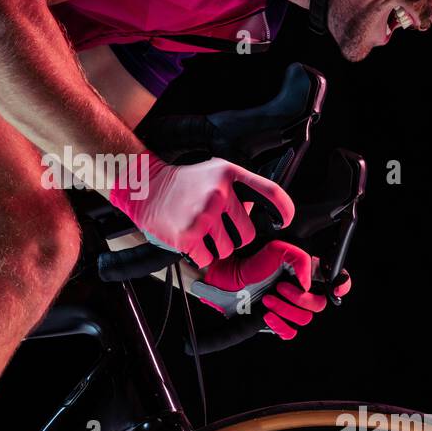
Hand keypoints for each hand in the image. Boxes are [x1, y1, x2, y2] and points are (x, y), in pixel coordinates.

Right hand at [109, 153, 294, 267]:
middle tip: (218, 230)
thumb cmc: (184, 183)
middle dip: (235, 238)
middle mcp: (219, 193)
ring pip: (226, 250)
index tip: (285, 221)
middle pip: (247, 234)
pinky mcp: (188, 234)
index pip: (270, 192)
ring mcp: (203, 214)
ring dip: (215, 248)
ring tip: (201, 232)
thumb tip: (259, 212)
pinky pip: (207, 258)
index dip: (284, 210)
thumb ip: (238, 188)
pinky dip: (200, 255)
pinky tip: (190, 240)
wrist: (147, 187)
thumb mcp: (215, 172)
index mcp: (229, 174)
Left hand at [201, 242, 351, 339]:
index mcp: (305, 271)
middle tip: (279, 288)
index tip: (333, 288)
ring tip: (267, 299)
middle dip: (300, 298)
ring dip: (285, 309)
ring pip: (305, 319)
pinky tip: (266, 314)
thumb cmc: (246, 260)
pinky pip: (290, 332)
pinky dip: (280, 324)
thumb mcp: (275, 249)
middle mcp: (300, 290)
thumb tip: (309, 283)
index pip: (335, 279)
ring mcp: (289, 307)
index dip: (341, 285)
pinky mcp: (276, 322)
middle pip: (320, 304)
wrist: (222, 280)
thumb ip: (301, 260)